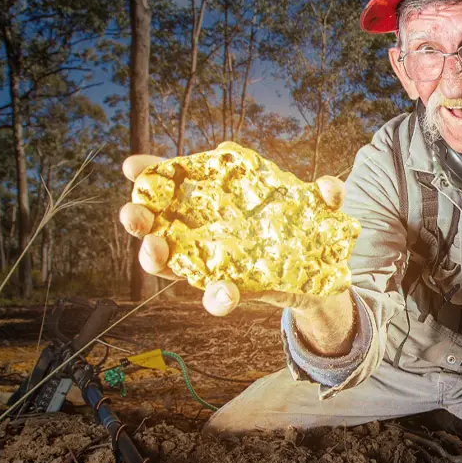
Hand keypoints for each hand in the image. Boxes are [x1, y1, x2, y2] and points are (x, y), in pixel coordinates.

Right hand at [118, 153, 348, 316]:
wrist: (320, 275)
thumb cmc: (304, 228)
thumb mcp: (316, 208)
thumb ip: (324, 195)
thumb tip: (329, 188)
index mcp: (216, 200)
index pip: (174, 182)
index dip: (149, 173)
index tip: (132, 166)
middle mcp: (204, 232)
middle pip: (157, 223)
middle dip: (137, 218)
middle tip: (132, 213)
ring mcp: (213, 263)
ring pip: (172, 264)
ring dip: (156, 258)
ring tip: (154, 251)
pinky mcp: (232, 291)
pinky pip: (216, 297)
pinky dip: (218, 297)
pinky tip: (225, 292)